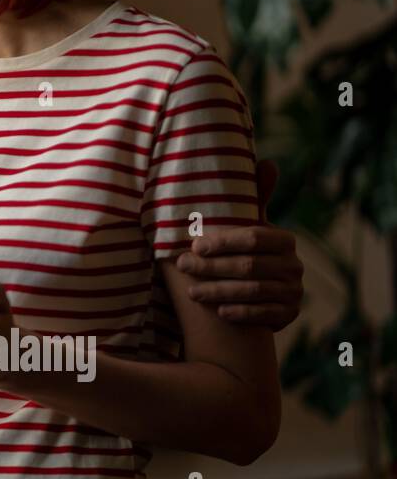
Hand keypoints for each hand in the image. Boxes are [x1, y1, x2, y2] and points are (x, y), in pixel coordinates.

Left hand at [175, 159, 304, 330]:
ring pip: (254, 292)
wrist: (252, 293)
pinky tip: (219, 312)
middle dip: (212, 267)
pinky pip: (265, 315)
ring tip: (191, 292)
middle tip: (182, 266)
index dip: (224, 241)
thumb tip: (270, 162)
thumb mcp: (245, 225)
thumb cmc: (240, 250)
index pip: (254, 238)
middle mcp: (295, 265)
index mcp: (284, 240)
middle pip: (250, 266)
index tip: (194, 244)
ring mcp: (295, 291)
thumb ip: (253, 197)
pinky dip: (241, 312)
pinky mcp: (290, 314)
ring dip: (219, 291)